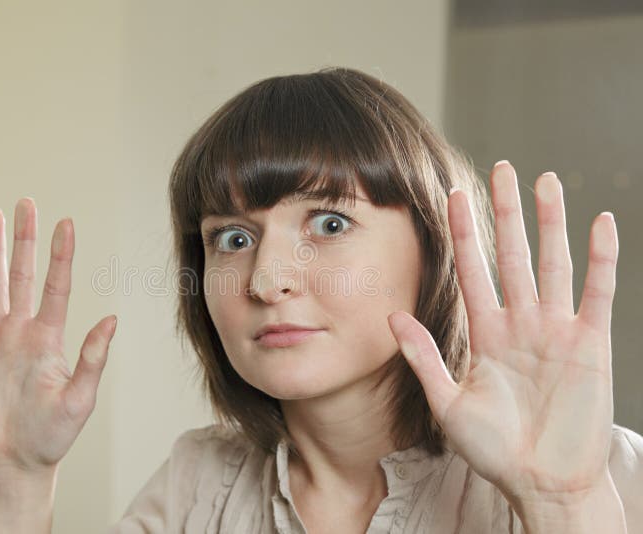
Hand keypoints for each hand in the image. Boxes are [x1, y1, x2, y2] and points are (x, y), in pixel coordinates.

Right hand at [0, 198, 116, 477]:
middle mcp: (22, 329)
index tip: (66, 223)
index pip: (56, 285)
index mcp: (49, 336)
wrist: (16, 459)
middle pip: (23, 273)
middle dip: (25, 238)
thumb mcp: (81, 399)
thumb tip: (112, 318)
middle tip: (26, 203)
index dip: (60, 254)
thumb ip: (93, 358)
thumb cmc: (53, 434)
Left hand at [387, 161, 617, 505]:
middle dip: (504, 212)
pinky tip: (599, 221)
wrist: (542, 484)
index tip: (449, 195)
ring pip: (552, 263)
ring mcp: (557, 330)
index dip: (462, 233)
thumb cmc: (494, 450)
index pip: (471, 271)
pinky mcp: (592, 344)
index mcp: (486, 335)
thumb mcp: (448, 403)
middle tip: (500, 168)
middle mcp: (521, 323)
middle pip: (511, 255)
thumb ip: (424, 358)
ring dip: (549, 222)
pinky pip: (598, 292)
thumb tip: (392, 316)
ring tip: (544, 181)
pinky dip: (601, 258)